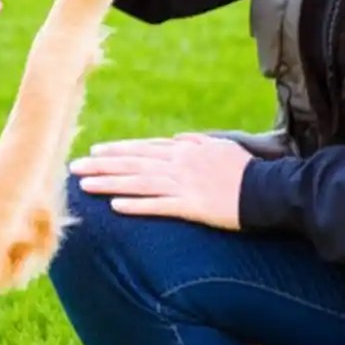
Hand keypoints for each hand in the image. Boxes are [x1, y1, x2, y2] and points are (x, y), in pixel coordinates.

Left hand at [71, 133, 253, 229]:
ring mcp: (185, 184)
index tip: (95, 151)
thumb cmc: (247, 169)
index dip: (117, 150)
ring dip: (109, 183)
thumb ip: (198, 142)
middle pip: (133, 163)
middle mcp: (180, 163)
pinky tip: (115, 206)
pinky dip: (136, 205)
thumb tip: (180, 138)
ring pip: (139, 182)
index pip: (144, 148)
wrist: (270, 188)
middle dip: (102, 165)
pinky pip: (159, 206)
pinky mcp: (193, 206)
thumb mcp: (222, 146)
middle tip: (74, 167)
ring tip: (84, 185)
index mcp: (185, 149)